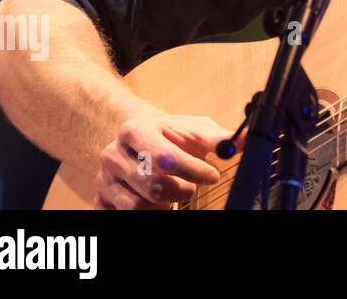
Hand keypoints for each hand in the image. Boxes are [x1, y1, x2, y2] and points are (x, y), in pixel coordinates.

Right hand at [93, 111, 242, 209]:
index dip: (193, 170)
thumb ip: (219, 138)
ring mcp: (104, 180)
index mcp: (134, 130)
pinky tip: (157, 203)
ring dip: (165, 203)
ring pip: (139, 206)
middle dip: (181, 189)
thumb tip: (246, 140)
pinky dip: (147, 213)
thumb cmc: (171, 137)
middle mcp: (113, 154)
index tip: (213, 176)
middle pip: (153, 184)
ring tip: (175, 192)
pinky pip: (123, 217)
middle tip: (192, 187)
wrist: (140, 142)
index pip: (164, 157)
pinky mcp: (100, 200)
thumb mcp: (195, 130)